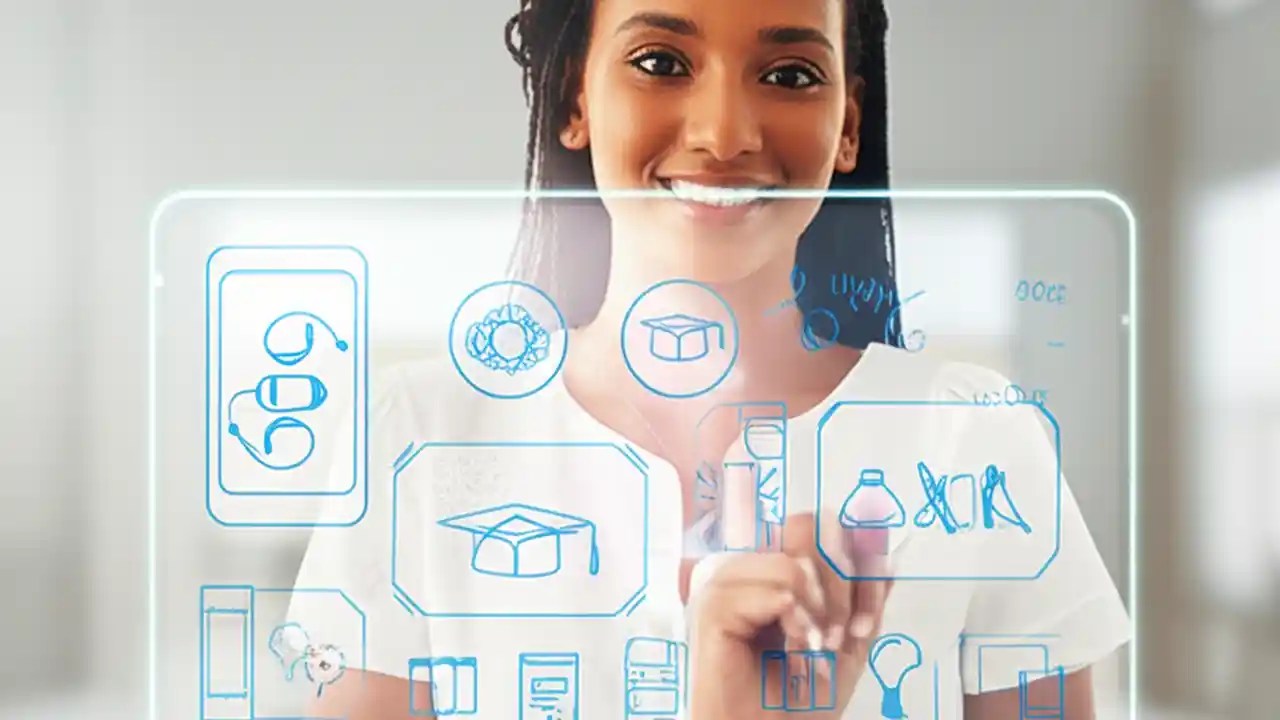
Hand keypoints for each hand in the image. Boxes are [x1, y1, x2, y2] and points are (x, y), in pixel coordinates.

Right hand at [683, 512, 892, 717]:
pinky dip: (795, 621)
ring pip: (793, 564)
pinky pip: (775, 589)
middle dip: (841, 587)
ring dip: (819, 610)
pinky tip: (790, 648)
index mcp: (769, 568)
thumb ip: (865, 594)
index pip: (815, 526)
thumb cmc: (799, 702)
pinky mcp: (713, 606)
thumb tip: (885, 547)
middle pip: (806, 531)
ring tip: (812, 646)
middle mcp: (744, 568)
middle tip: (840, 635)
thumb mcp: (849, 640)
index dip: (852, 559)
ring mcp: (724, 584)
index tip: (865, 614)